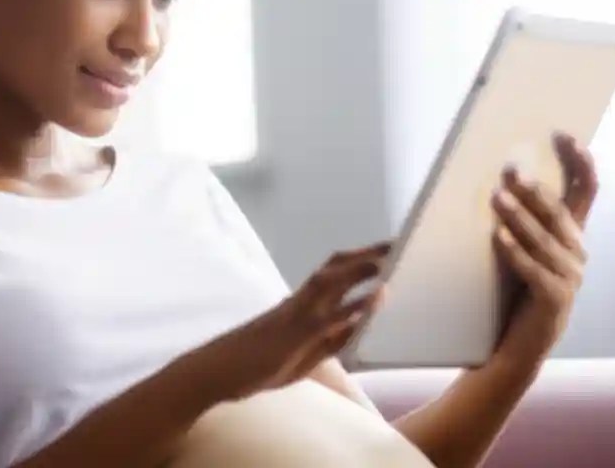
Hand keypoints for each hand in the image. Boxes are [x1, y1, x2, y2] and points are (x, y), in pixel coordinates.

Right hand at [182, 240, 392, 402]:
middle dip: (366, 255)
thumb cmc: (256, 364)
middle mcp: (299, 302)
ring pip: (330, 283)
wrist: (218, 371)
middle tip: (396, 243)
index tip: (384, 250)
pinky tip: (375, 297)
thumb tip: (362, 327)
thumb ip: (332, 340)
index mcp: (300, 305)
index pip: (332, 274)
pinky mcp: (294, 332)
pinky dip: (355, 305)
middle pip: (334, 269)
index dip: (357, 260)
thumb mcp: (304, 356)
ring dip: (360, 269)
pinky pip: (329, 315)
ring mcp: (296, 315)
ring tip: (389, 258)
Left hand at [489, 132, 598, 369]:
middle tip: (512, 170)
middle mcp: (576, 252)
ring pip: (544, 240)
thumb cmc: (514, 289)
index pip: (585, 189)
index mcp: (572, 234)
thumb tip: (501, 175)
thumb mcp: (520, 246)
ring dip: (519, 217)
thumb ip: (520, 215)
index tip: (564, 135)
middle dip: (537, 190)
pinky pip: (533, 270)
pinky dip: (515, 252)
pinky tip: (498, 237)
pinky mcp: (554, 300)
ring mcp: (569, 278)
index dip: (579, 161)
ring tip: (496, 198)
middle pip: (561, 212)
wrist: (513, 345)